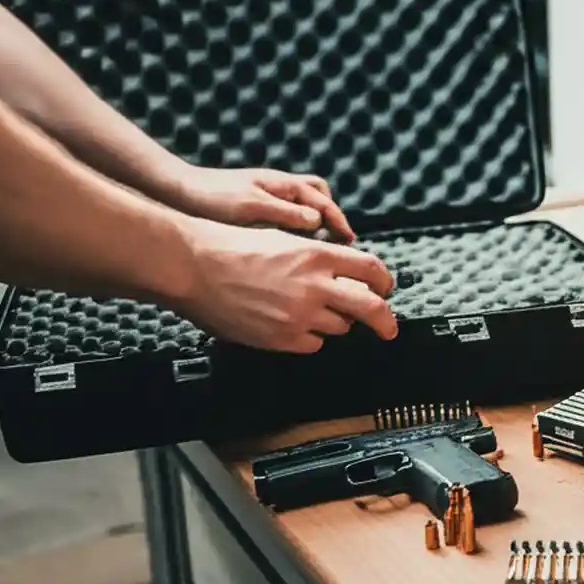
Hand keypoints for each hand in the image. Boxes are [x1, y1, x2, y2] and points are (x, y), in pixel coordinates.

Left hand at [172, 166, 354, 242]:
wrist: (176, 194)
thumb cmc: (211, 198)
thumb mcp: (250, 207)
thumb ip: (284, 212)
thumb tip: (316, 220)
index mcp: (283, 185)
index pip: (323, 202)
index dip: (339, 222)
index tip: (349, 242)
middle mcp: (280, 189)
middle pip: (320, 198)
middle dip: (332, 219)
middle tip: (339, 245)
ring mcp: (269, 199)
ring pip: (305, 208)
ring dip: (316, 225)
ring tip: (319, 249)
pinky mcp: (256, 212)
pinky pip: (287, 219)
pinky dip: (296, 232)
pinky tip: (290, 253)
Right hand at [178, 218, 395, 352]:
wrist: (195, 266)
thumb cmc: (232, 247)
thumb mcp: (285, 239)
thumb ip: (318, 259)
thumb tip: (344, 275)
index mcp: (318, 255)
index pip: (371, 270)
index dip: (384, 281)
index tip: (385, 289)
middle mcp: (316, 286)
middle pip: (372, 308)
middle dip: (386, 320)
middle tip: (389, 328)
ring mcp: (300, 315)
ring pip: (341, 328)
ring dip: (336, 322)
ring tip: (314, 312)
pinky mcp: (282, 338)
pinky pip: (313, 344)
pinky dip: (310, 336)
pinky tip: (292, 324)